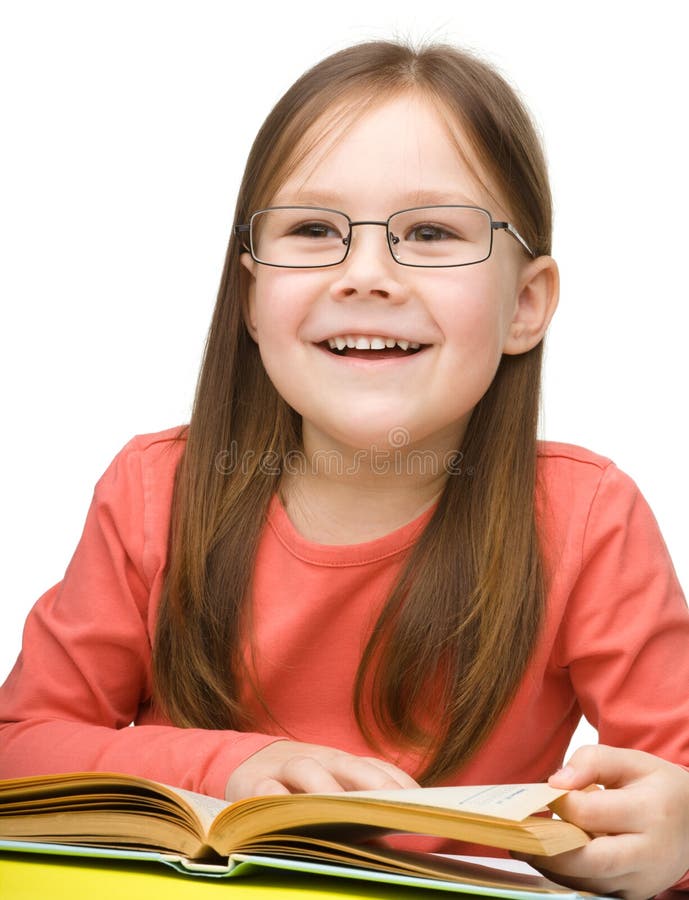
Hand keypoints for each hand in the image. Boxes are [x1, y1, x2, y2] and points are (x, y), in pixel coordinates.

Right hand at [225, 739, 417, 801]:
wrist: (247, 765)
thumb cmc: (300, 789)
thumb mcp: (330, 794)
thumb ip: (358, 817)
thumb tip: (388, 850)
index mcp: (342, 764)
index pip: (376, 768)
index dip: (399, 782)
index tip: (423, 801)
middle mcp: (317, 760)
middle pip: (349, 765)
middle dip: (373, 782)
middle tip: (394, 803)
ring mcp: (284, 768)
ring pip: (308, 770)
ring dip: (325, 787)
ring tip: (343, 809)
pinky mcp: (253, 784)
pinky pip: (266, 791)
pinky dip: (276, 799)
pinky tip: (288, 813)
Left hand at [516, 745, 688, 899]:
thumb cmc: (656, 787)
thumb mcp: (631, 760)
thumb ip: (591, 761)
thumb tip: (555, 783)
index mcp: (650, 812)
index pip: (590, 813)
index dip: (559, 804)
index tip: (537, 795)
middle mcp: (650, 854)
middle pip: (589, 861)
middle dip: (547, 851)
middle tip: (517, 836)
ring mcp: (644, 881)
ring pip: (588, 882)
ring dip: (552, 866)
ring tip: (525, 845)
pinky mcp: (636, 895)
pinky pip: (593, 890)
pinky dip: (568, 876)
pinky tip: (549, 857)